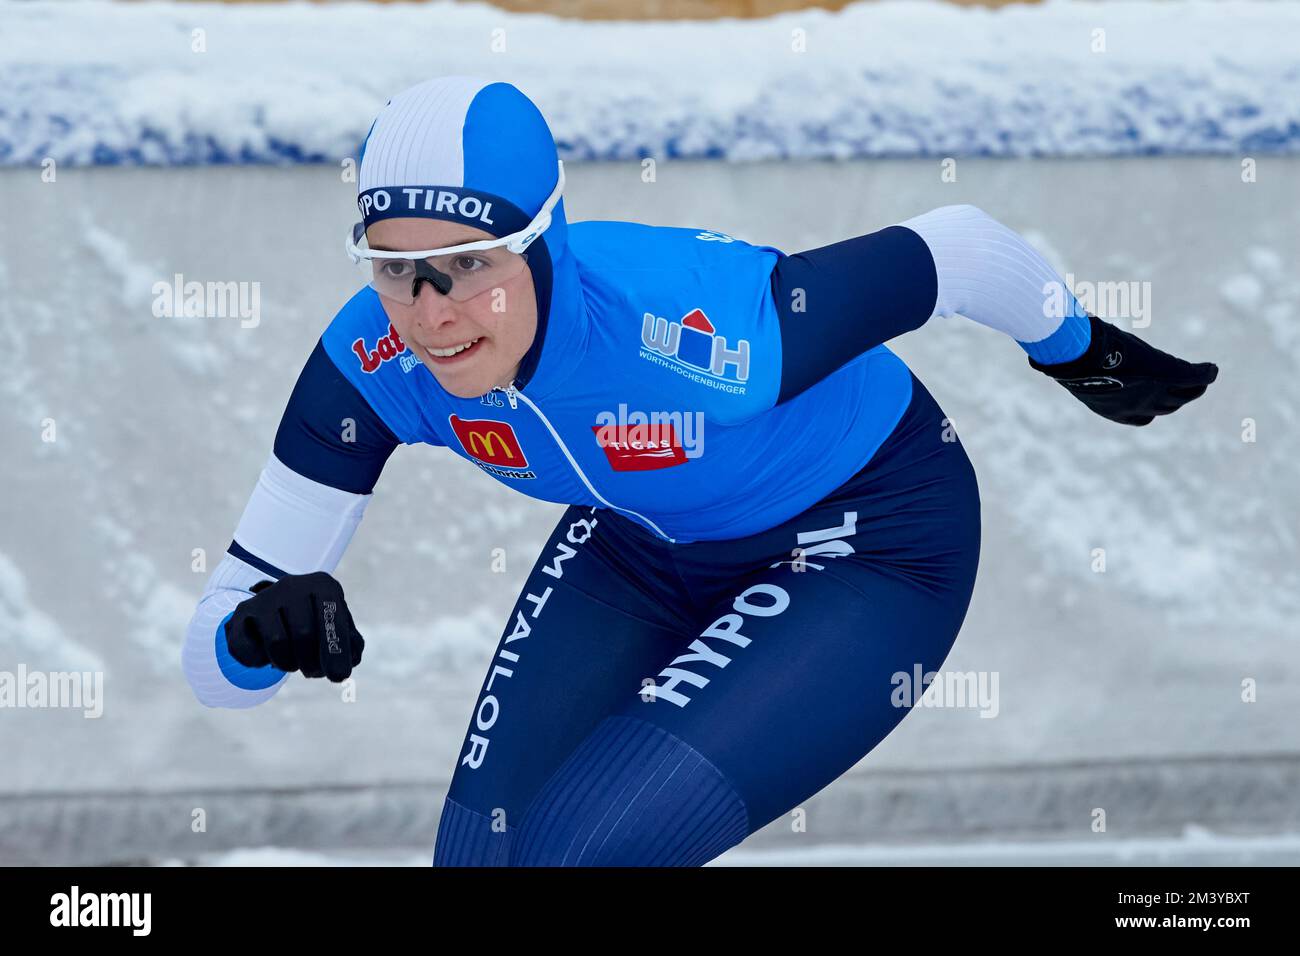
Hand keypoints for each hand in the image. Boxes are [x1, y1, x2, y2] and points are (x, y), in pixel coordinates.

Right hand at [224, 571, 364, 681]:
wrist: (276, 612)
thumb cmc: (317, 623)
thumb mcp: (338, 629)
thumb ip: (351, 645)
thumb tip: (350, 660)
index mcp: (323, 585)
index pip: (332, 619)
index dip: (337, 651)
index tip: (339, 677)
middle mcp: (294, 585)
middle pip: (304, 634)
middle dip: (312, 663)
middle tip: (313, 674)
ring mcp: (267, 596)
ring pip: (278, 642)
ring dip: (287, 664)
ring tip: (293, 663)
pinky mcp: (244, 610)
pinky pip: (249, 647)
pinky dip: (258, 661)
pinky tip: (266, 656)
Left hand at [1028, 314, 1218, 425]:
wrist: (1074, 353)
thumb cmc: (1068, 356)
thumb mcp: (1074, 364)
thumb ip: (1071, 360)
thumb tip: (1041, 351)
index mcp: (1112, 410)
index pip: (1140, 416)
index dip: (1151, 408)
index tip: (1154, 397)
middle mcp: (1135, 407)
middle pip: (1168, 406)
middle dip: (1177, 397)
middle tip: (1188, 385)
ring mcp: (1153, 391)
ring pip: (1185, 394)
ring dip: (1195, 386)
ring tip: (1203, 376)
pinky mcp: (1165, 372)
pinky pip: (1195, 377)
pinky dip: (1206, 373)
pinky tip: (1212, 368)